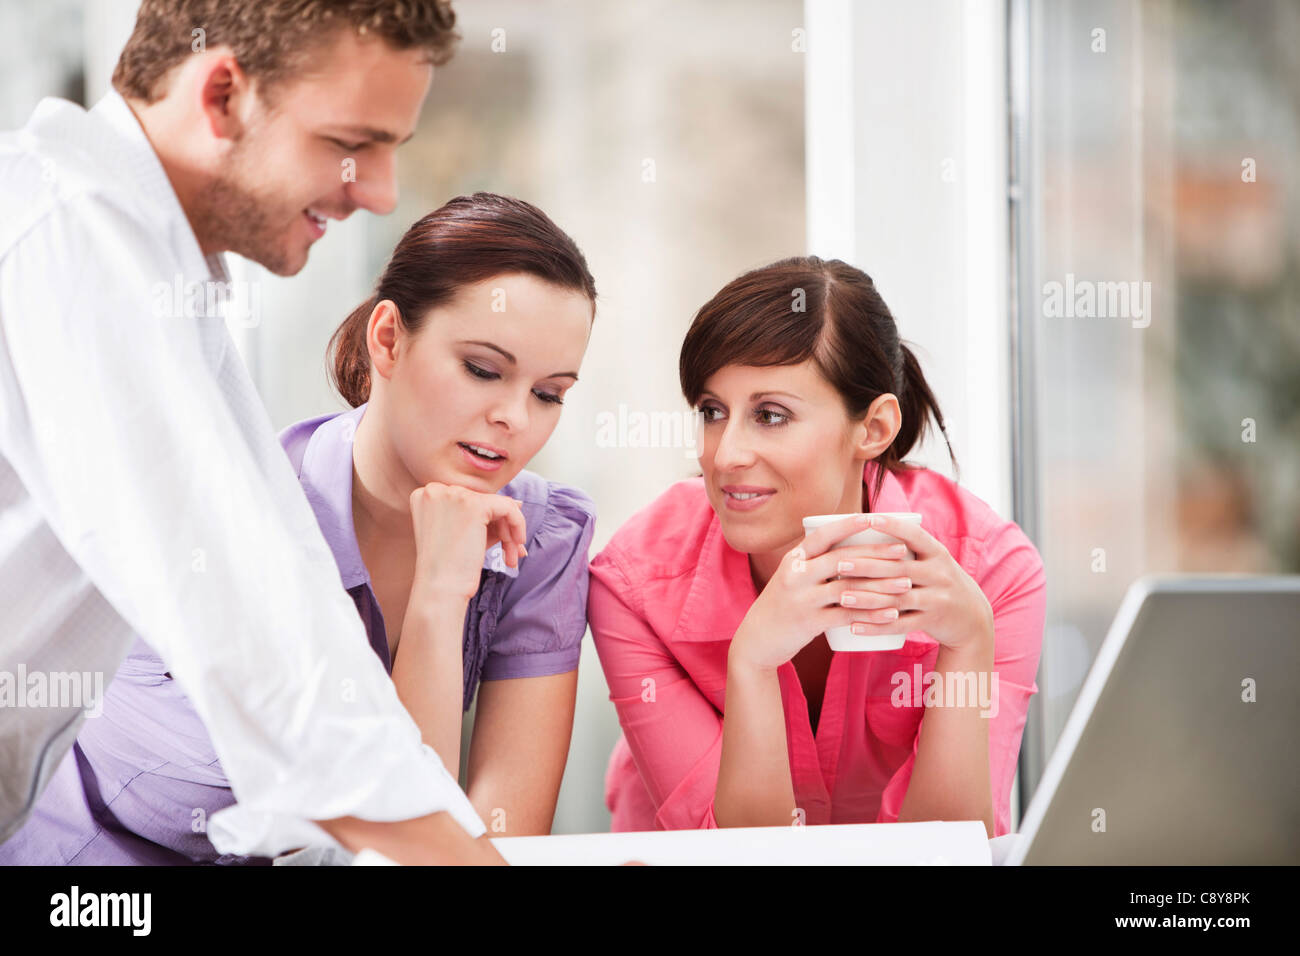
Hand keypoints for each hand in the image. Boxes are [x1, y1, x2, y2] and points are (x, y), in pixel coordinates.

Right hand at [409, 483, 526, 603]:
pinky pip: (508, 507)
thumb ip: (487, 517)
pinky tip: (517, 544)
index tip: (497, 542)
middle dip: (500, 527)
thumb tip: (518, 502)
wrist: (440, 589)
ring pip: (497, 504)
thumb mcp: (465, 534)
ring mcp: (454, 495)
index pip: (468, 499)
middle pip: (483, 500)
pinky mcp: (474, 505)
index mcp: (426, 495)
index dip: (486, 520)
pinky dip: (518, 524)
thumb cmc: (451, 567)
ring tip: (512, 556)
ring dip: (509, 531)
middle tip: (512, 553)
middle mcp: (436, 489)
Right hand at [729, 514, 917, 670]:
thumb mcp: (792, 579)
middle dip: (876, 554)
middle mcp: (796, 575)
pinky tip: (890, 613)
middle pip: (842, 559)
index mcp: (794, 560)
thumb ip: (816, 565)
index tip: (873, 518)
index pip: (823, 535)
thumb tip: (855, 551)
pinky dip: (871, 614)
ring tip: (905, 583)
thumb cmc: (783, 606)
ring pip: (848, 588)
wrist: (757, 640)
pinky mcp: (808, 623)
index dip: (848, 525)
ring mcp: (801, 599)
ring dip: (881, 585)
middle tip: (902, 551)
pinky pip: (847, 615)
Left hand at [847, 514, 993, 652]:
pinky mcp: (931, 622)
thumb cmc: (940, 582)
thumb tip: (866, 526)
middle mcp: (939, 574)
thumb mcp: (934, 561)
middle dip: (867, 565)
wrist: (973, 618)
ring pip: (897, 598)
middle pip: (899, 568)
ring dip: (867, 598)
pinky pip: (900, 625)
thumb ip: (908, 548)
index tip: (867, 519)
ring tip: (842, 597)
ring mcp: (937, 599)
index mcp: (938, 554)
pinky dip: (876, 626)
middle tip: (839, 563)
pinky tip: (854, 626)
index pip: (914, 536)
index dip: (892, 526)